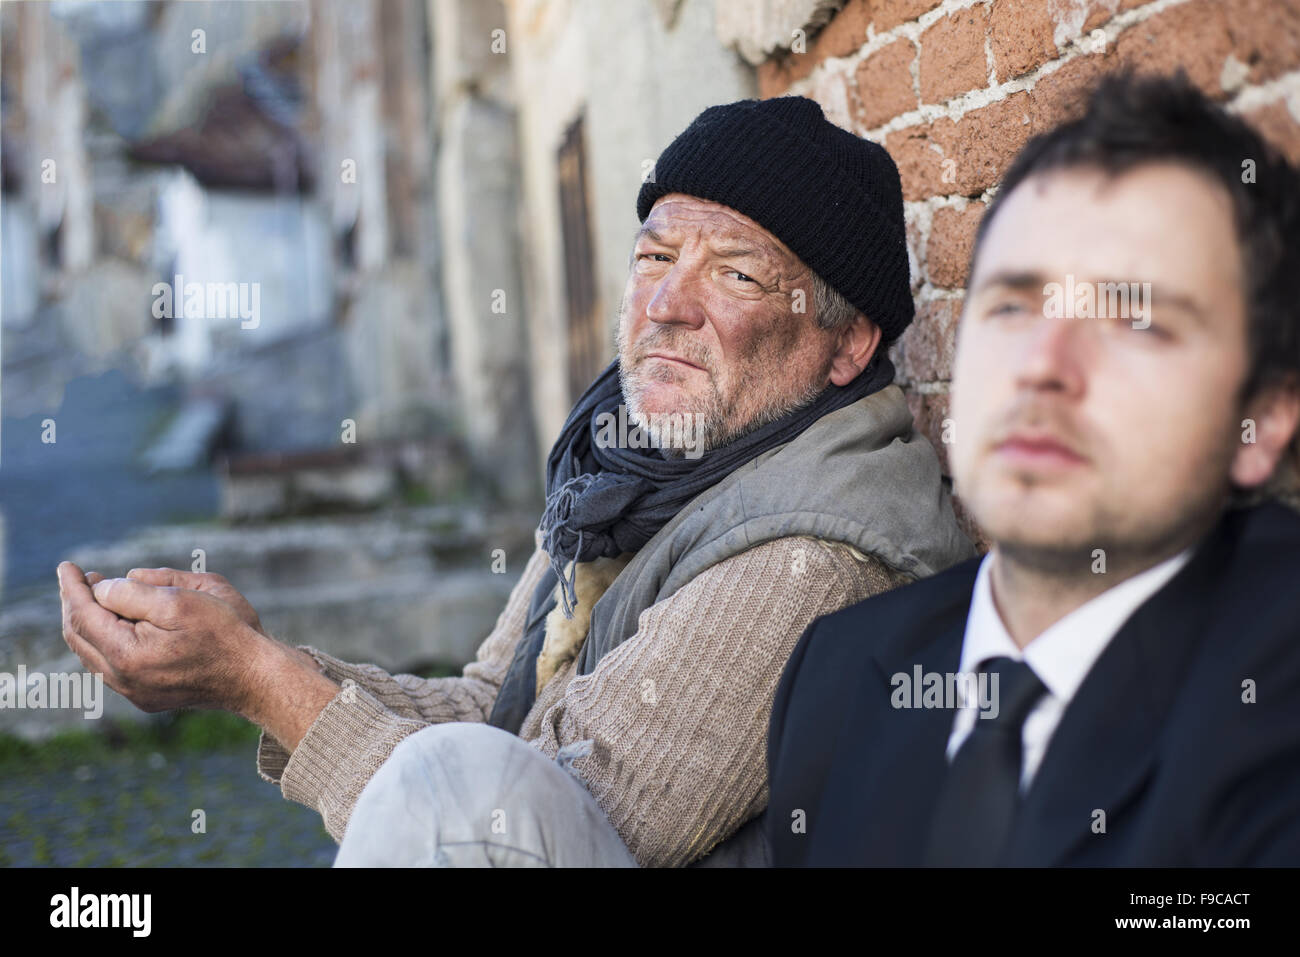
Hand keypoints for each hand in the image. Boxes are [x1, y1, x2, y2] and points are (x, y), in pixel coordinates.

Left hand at [57, 560, 271, 715]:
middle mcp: (123, 679)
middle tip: (84, 578)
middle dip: (77, 604)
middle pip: (80, 637)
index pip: (83, 615)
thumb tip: (104, 589)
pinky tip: (120, 626)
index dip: (72, 587)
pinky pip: (112, 667)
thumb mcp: (181, 599)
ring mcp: (135, 693)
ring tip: (101, 596)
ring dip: (91, 623)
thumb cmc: (226, 632)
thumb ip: (133, 592)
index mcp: (127, 654)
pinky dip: (107, 641)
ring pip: (93, 654)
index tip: (66, 565)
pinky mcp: (148, 697)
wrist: (255, 676)